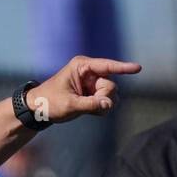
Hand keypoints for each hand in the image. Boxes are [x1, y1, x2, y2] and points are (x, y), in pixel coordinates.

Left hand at [27, 56, 141, 124]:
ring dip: (103, 105)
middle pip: (111, 86)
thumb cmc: (50, 102)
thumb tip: (110, 104)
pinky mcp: (93, 93)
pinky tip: (88, 111)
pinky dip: (101, 109)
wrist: (38, 109)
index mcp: (82, 66)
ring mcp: (92, 83)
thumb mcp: (69, 105)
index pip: (107, 66)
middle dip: (103, 98)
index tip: (138, 68)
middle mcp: (89, 72)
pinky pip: (107, 102)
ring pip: (111, 95)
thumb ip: (90, 104)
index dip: (123, 67)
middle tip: (88, 105)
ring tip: (85, 109)